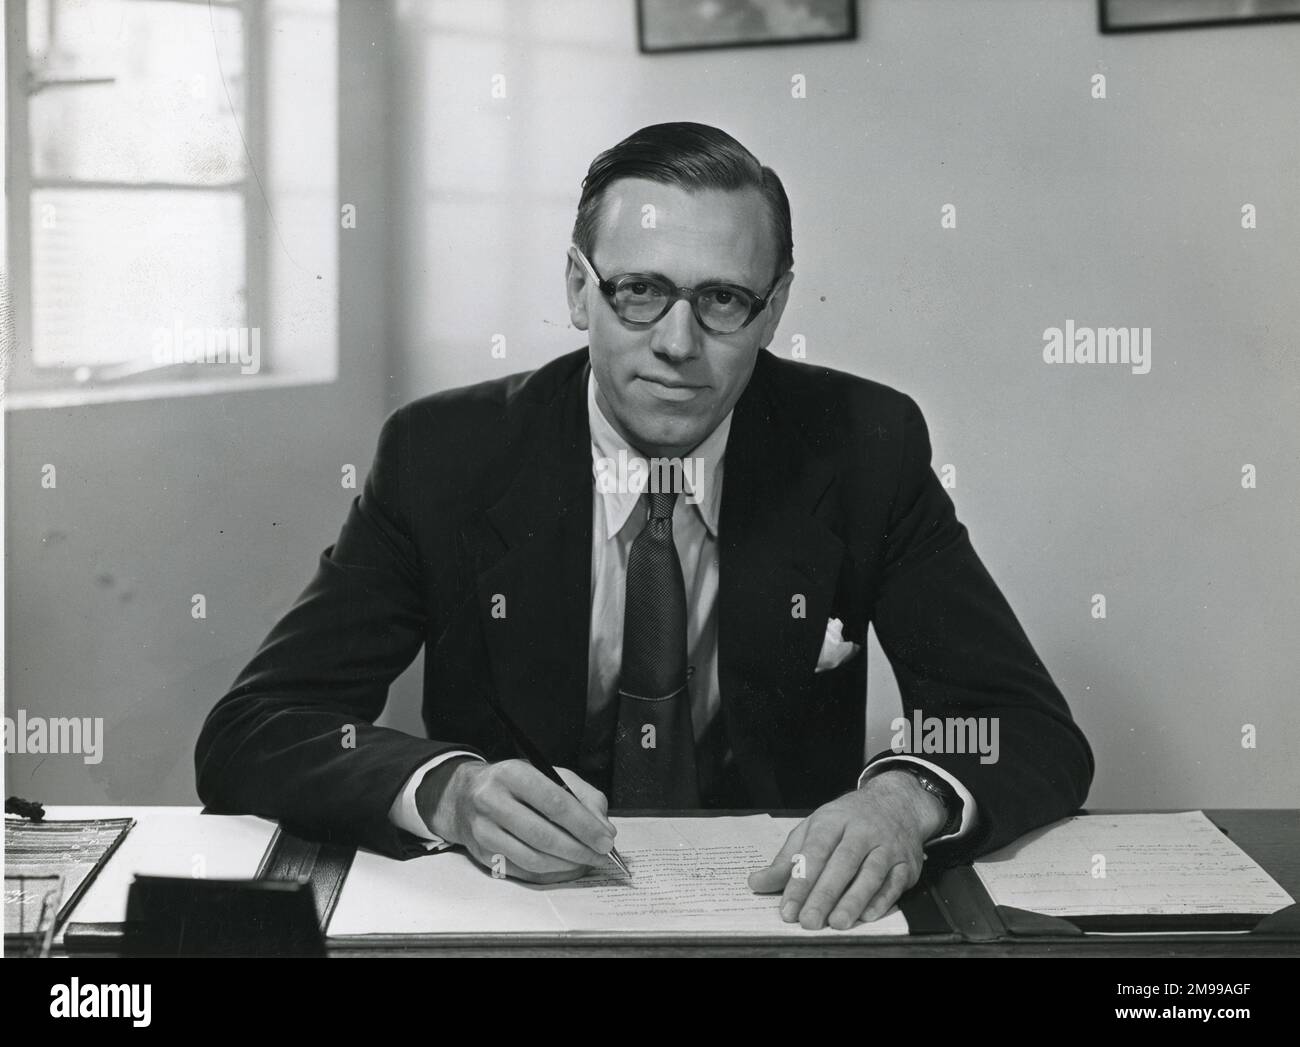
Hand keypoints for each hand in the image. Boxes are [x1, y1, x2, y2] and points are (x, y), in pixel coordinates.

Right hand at [426, 760, 616, 883]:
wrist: (465, 795)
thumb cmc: (517, 784)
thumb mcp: (550, 775)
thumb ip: (583, 797)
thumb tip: (604, 830)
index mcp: (512, 774)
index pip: (555, 803)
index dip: (584, 825)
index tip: (606, 840)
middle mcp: (492, 801)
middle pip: (544, 835)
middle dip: (579, 850)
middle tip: (602, 856)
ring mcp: (483, 830)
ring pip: (533, 858)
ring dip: (566, 865)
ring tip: (586, 862)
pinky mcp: (482, 854)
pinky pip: (523, 870)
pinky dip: (550, 873)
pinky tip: (565, 867)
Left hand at [747, 770, 945, 928]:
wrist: (897, 803)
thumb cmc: (847, 820)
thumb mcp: (814, 828)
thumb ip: (787, 858)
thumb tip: (757, 883)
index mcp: (834, 820)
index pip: (815, 850)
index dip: (801, 881)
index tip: (787, 908)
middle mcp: (862, 831)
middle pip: (843, 863)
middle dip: (824, 894)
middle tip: (808, 921)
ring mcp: (888, 846)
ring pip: (871, 873)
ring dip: (854, 899)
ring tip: (837, 922)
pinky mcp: (907, 863)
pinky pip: (895, 882)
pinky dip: (882, 900)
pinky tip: (868, 915)